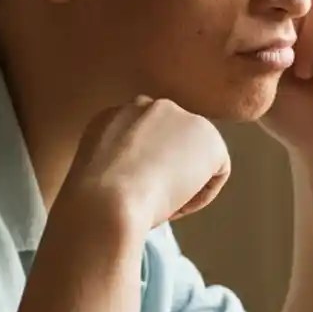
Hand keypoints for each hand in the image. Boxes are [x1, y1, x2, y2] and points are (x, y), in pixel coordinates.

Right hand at [66, 97, 231, 231]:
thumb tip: (140, 181)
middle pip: (172, 146)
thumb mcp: (99, 173)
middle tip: (155, 202)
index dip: (146, 172)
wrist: (107, 199)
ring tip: (162, 206)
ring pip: (194, 160)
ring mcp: (181, 117)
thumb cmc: (96, 199)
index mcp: (115, 115)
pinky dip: (201, 196)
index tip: (138, 195)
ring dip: (183, 185)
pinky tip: (179, 204)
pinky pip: (216, 174)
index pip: (144, 141)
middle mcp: (148, 106)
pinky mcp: (210, 137)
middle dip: (169, 173)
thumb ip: (121, 164)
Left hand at [260, 0, 312, 155]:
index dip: (272, 7)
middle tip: (289, 67)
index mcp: (297, 11)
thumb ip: (256, 36)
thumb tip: (255, 6)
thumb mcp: (261, 71)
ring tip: (307, 76)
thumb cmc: (290, 112)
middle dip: (291, 29)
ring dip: (312, 44)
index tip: (267, 44)